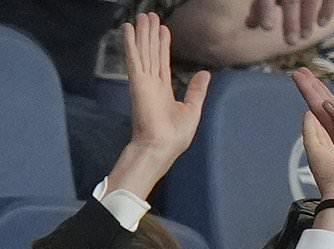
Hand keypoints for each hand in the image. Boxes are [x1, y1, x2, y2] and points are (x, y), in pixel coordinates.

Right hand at [125, 13, 209, 159]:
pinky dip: (130, 43)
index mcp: (163, 91)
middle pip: (151, 52)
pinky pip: (134, 58)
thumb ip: (196, 90)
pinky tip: (128, 29)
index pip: (162, 62)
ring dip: (142, 33)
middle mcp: (151, 83)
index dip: (161, 45)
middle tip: (149, 15)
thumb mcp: (192, 109)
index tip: (162, 30)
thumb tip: (205, 73)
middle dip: (150, 34)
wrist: (161, 147)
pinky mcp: (137, 82)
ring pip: (143, 51)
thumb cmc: (175, 135)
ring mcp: (143, 81)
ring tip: (141, 15)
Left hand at [246, 0, 333, 44]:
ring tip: (305, 36)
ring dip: (307, 19)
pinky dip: (326, 9)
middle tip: (290, 42)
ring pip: (310, 0)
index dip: (266, 10)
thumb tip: (250, 24)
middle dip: (290, 21)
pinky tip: (321, 24)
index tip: (267, 28)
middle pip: (291, 0)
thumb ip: (260, 5)